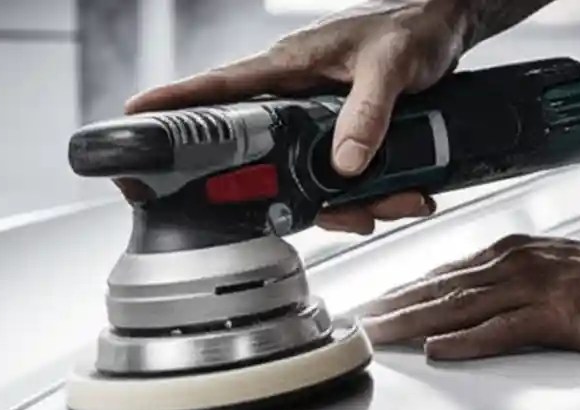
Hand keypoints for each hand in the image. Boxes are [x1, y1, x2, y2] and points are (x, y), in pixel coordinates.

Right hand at [124, 1, 466, 233]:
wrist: (446, 28)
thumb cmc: (412, 26)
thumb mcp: (392, 65)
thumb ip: (368, 113)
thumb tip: (343, 164)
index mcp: (287, 67)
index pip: (218, 89)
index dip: (174, 106)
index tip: (133, 120)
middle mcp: (294, 98)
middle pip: (266, 159)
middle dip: (299, 197)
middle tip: (344, 213)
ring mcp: (317, 121)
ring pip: (311, 181)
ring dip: (354, 203)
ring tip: (396, 201)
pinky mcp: (341, 137)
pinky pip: (344, 181)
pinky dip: (374, 196)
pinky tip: (406, 195)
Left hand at [358, 234, 579, 358]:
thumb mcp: (553, 271)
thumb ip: (512, 282)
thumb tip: (474, 302)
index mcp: (513, 252)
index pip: (444, 272)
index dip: (403, 289)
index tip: (373, 304)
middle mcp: (515, 264)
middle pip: (440, 288)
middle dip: (393, 305)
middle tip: (357, 322)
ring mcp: (533, 289)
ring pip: (458, 306)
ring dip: (412, 321)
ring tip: (378, 335)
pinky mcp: (554, 317)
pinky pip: (500, 330)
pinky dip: (465, 341)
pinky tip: (438, 350)